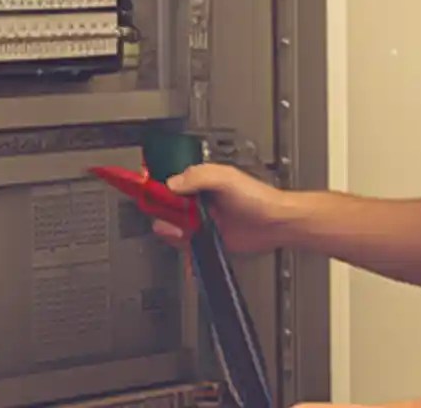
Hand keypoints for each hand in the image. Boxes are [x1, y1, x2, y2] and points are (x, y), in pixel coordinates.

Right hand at [153, 162, 296, 253]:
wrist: (276, 223)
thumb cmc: (258, 198)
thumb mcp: (226, 178)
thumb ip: (198, 177)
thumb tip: (172, 183)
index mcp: (201, 182)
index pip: (170, 183)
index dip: (156, 188)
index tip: (145, 192)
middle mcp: (200, 201)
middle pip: (168, 206)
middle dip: (162, 212)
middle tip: (163, 216)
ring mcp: (203, 220)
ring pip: (175, 225)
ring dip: (170, 228)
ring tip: (175, 229)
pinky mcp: (208, 238)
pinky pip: (186, 242)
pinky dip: (180, 243)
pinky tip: (182, 240)